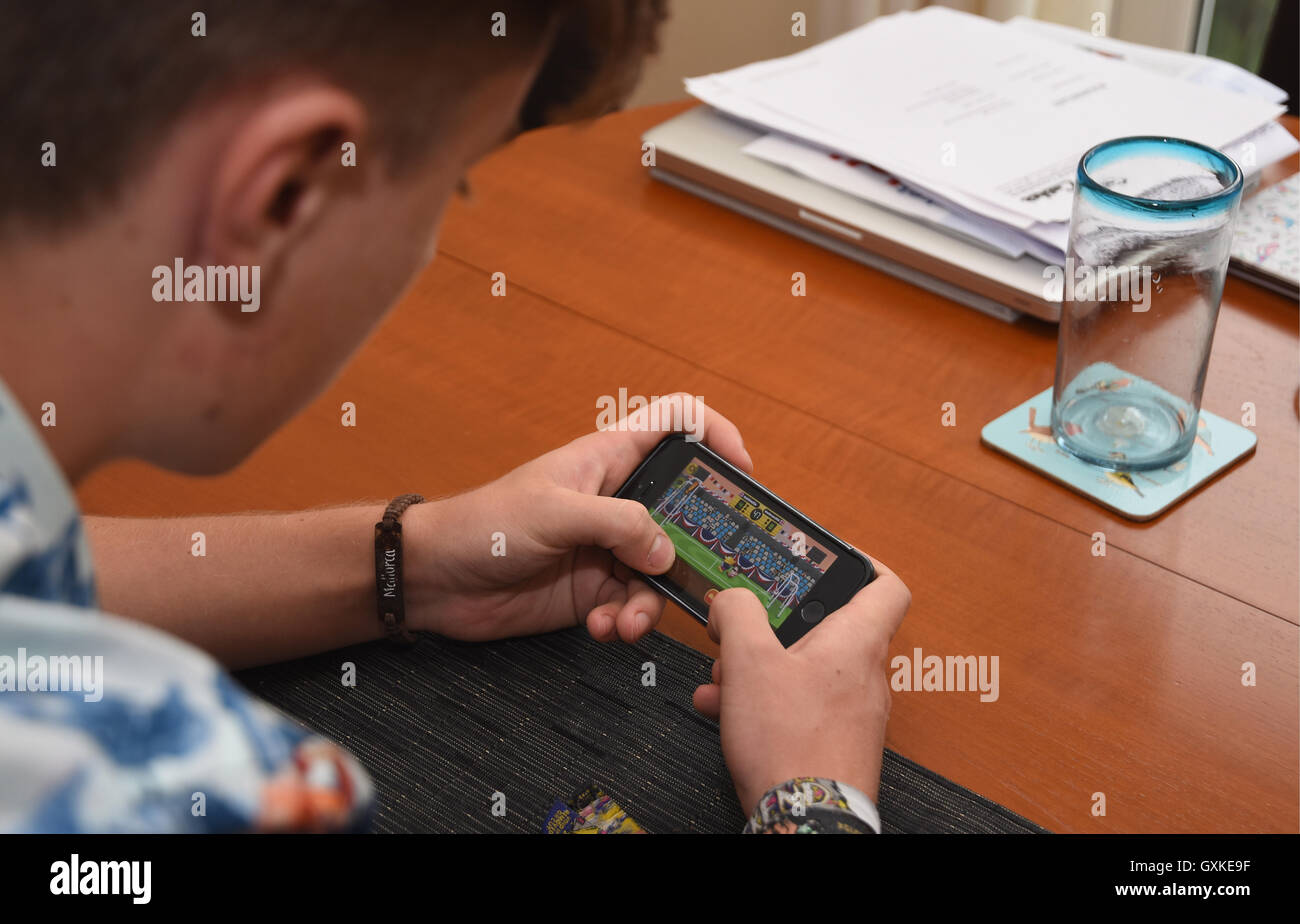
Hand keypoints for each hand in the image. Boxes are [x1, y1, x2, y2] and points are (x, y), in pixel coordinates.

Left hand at [405, 394, 752, 642]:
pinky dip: (628, 622)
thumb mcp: (557, 513)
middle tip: (711, 574)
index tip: (743, 468)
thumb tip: (666, 552)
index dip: (714, 434)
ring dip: (653, 601)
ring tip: (627, 621)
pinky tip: (605, 629)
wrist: (435, 580)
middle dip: (698, 546)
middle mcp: (616, 501)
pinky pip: (635, 606)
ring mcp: (608, 548)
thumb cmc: (483, 524)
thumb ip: (620, 524)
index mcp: (608, 459)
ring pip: (663, 571)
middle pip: (683, 511)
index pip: (675, 424)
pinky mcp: (596, 591)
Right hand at [691, 561, 909, 815]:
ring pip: (806, 669)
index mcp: (857, 642)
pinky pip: (801, 705)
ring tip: (723, 678)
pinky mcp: (835, 742)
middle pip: (828, 628)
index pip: (887, 585)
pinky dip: (766, 701)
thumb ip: (738, 614)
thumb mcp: (749, 660)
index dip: (860, 562)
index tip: (827, 558)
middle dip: (776, 627)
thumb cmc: (791, 743)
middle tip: (744, 629)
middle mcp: (865, 675)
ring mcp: (854, 712)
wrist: (805, 819)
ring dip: (762, 667)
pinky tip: (726, 711)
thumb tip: (733, 600)